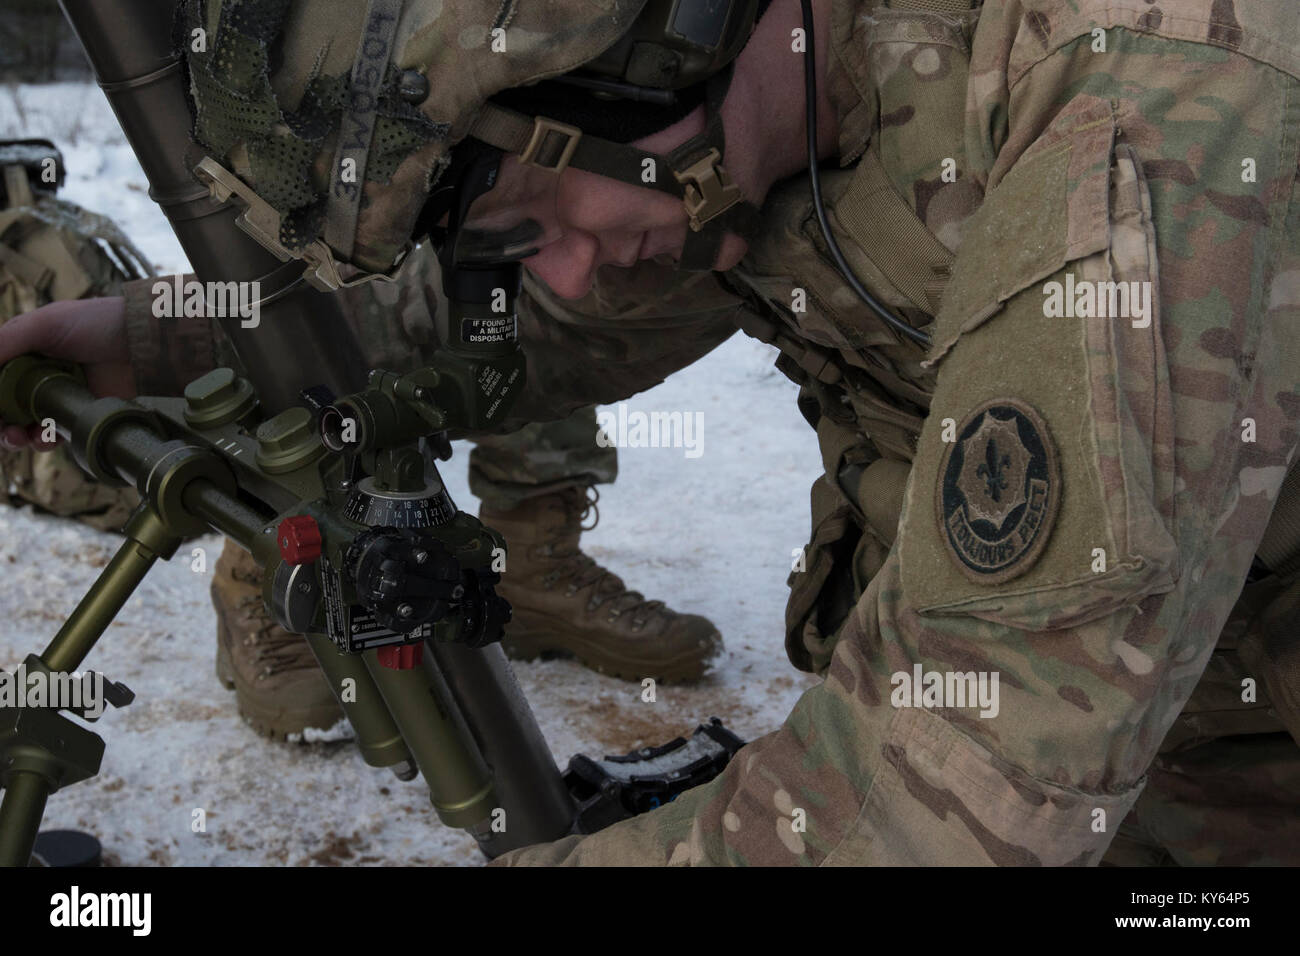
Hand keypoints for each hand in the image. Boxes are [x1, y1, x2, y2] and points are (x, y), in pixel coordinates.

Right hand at [0, 297, 134, 450]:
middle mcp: (33, 375)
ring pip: (23, 424)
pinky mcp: (78, 413)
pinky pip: (53, 434)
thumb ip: (6, 342)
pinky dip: (43, 440)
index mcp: (20, 351)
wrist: (142, 344)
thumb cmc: (95, 323)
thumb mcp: (44, 324)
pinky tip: (46, 437)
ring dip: (15, 437)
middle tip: (6, 432)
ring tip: (19, 438)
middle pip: (3, 406)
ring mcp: (55, 396)